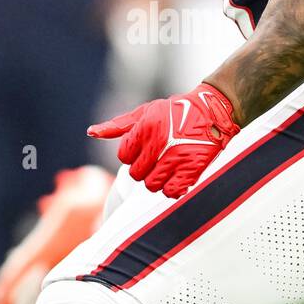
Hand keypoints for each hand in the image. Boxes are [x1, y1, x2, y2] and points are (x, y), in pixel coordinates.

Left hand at [88, 82, 238, 197]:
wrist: (212, 112)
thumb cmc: (175, 111)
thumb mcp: (145, 112)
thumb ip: (118, 126)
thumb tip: (91, 132)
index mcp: (145, 127)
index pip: (124, 157)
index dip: (133, 155)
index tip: (144, 149)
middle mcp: (159, 143)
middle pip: (136, 174)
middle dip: (144, 169)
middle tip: (156, 160)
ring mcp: (176, 157)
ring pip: (152, 185)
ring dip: (157, 180)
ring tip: (166, 168)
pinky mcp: (192, 169)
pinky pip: (172, 191)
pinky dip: (172, 188)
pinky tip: (177, 177)